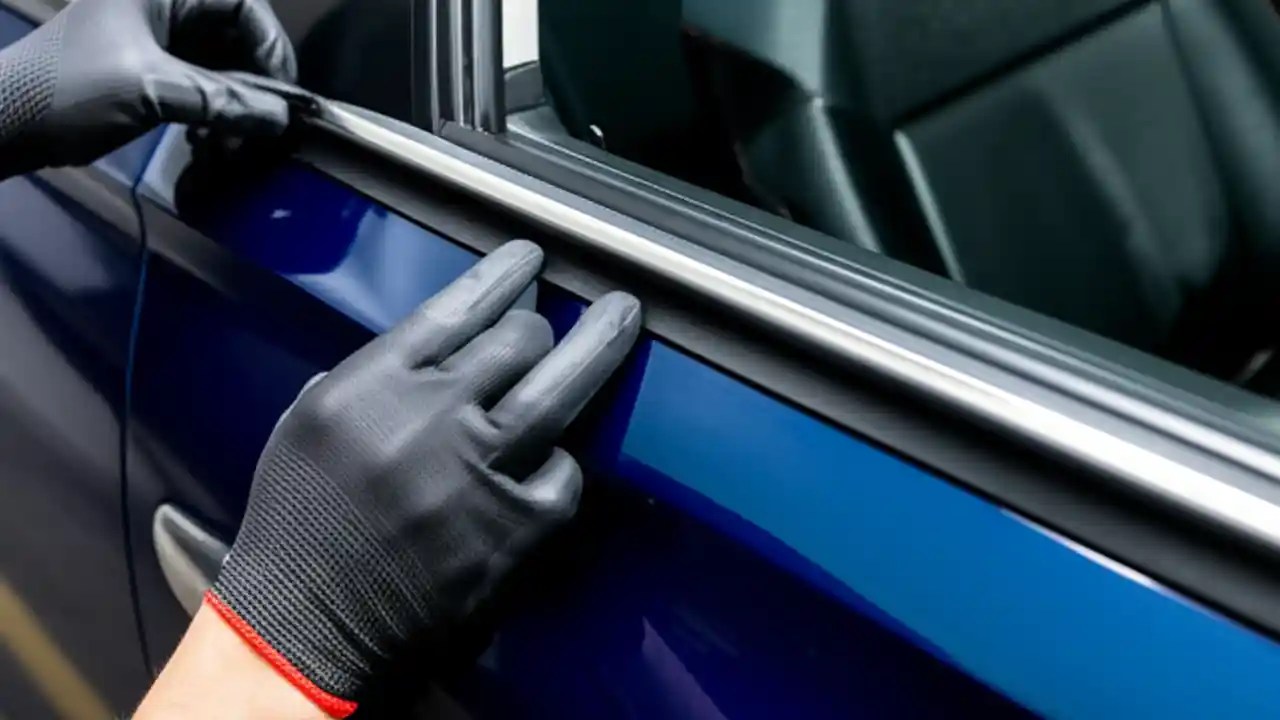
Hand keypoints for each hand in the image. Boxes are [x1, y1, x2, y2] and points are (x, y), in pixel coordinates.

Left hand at [0, 0, 295, 176]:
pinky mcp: (146, 67)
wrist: (6, 123)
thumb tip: (283, 119)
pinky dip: (214, 111)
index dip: (271, 46)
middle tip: (265, 124)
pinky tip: (214, 139)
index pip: (241, 4)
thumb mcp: (154, 91)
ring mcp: (152, 36)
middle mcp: (161, 4)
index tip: (283, 93)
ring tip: (239, 140)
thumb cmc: (72, 89)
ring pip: (220, 63)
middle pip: (234, 35)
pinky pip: (200, 82)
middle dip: (254, 81)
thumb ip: (224, 102)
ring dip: (236, 103)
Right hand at [206, 241, 642, 717]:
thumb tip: (438, 347)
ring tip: (621, 321)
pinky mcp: (515, 528)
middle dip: (545, 323)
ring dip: (597, 349)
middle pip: (519, 340)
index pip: (459, 306)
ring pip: (560, 392)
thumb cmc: (298, 524)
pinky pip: (562, 475)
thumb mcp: (310, 421)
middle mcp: (433, 417)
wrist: (305, 622)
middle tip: (568, 314)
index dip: (506, 275)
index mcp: (375, 384)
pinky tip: (544, 464)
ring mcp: (480, 472)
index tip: (531, 258)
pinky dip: (557, 466)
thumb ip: (375, 375)